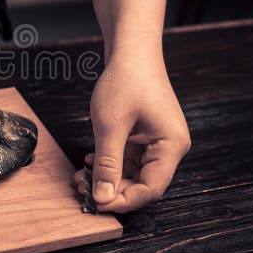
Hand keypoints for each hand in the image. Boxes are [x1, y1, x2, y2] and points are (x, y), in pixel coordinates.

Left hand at [75, 55, 190, 211]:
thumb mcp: (110, 125)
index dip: (123, 200)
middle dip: (112, 190)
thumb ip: (107, 164)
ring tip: (81, 177)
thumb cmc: (125, 79)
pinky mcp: (145, 135)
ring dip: (107, 178)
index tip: (96, 203)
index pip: (151, 189)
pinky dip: (109, 163)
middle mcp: (170, 146)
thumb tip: (103, 197)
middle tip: (83, 189)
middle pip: (143, 183)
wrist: (131, 50)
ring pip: (133, 173)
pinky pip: (128, 159)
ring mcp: (158, 141)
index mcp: (172, 145)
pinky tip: (90, 161)